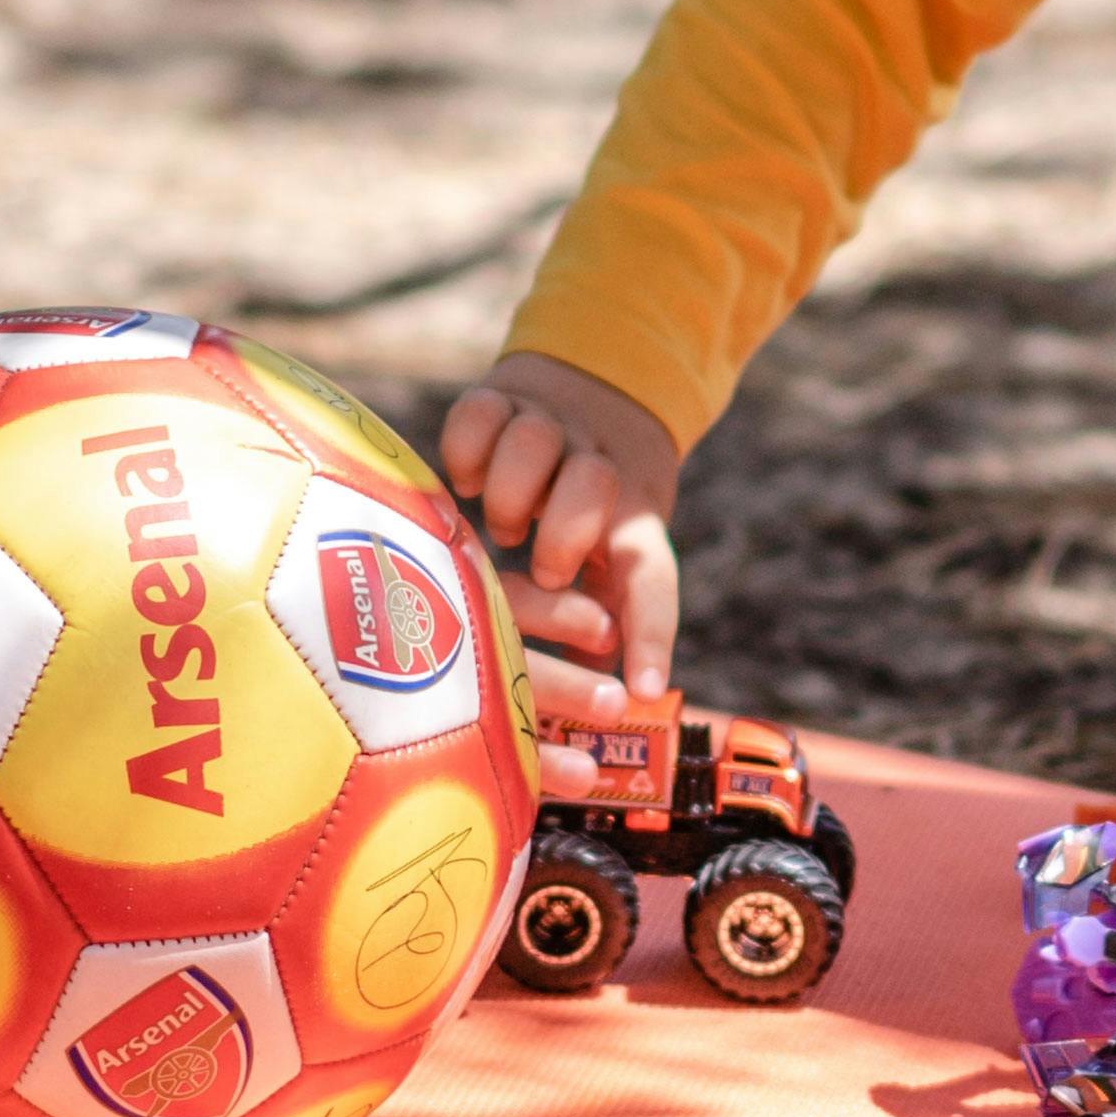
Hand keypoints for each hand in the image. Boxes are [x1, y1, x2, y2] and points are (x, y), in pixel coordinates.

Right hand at [436, 348, 686, 780]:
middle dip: (563, 543)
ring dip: (512, 494)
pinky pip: (479, 414)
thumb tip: (607, 721)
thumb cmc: (589, 514)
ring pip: (533, 441)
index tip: (642, 688)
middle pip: (590, 489)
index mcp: (629, 521)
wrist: (589, 395)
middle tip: (545, 577)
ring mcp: (547, 428)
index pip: (651, 575)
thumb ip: (603, 631)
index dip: (650, 630)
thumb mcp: (611, 569)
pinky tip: (465, 483)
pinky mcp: (499, 399)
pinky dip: (467, 451)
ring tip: (504, 532)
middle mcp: (592, 468)